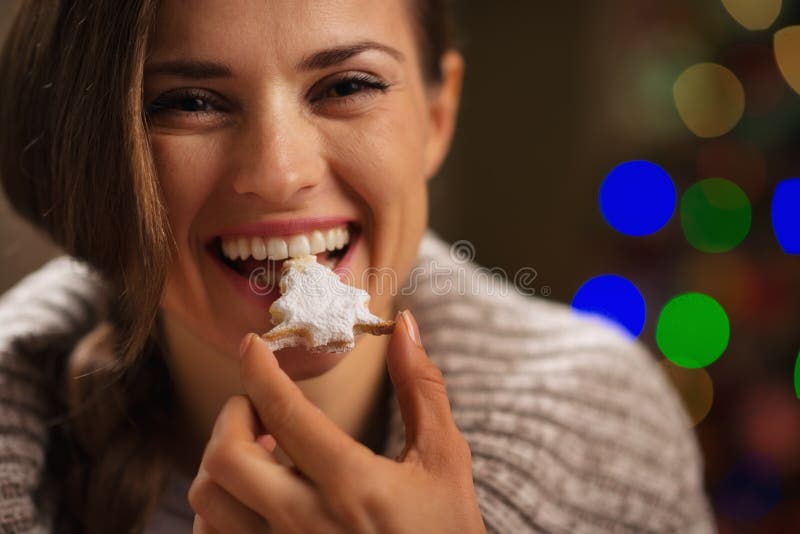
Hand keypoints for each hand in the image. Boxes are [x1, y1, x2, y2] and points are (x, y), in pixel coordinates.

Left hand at [188, 309, 485, 533]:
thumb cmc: (446, 532)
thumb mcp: (445, 461)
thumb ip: (422, 390)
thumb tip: (406, 326)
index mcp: (353, 486)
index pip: (285, 414)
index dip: (259, 369)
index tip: (252, 345)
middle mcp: (307, 525)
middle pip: (225, 457)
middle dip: (232, 414)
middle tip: (259, 405)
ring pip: (207, 501)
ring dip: (221, 461)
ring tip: (258, 449)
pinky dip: (220, 505)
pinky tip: (254, 493)